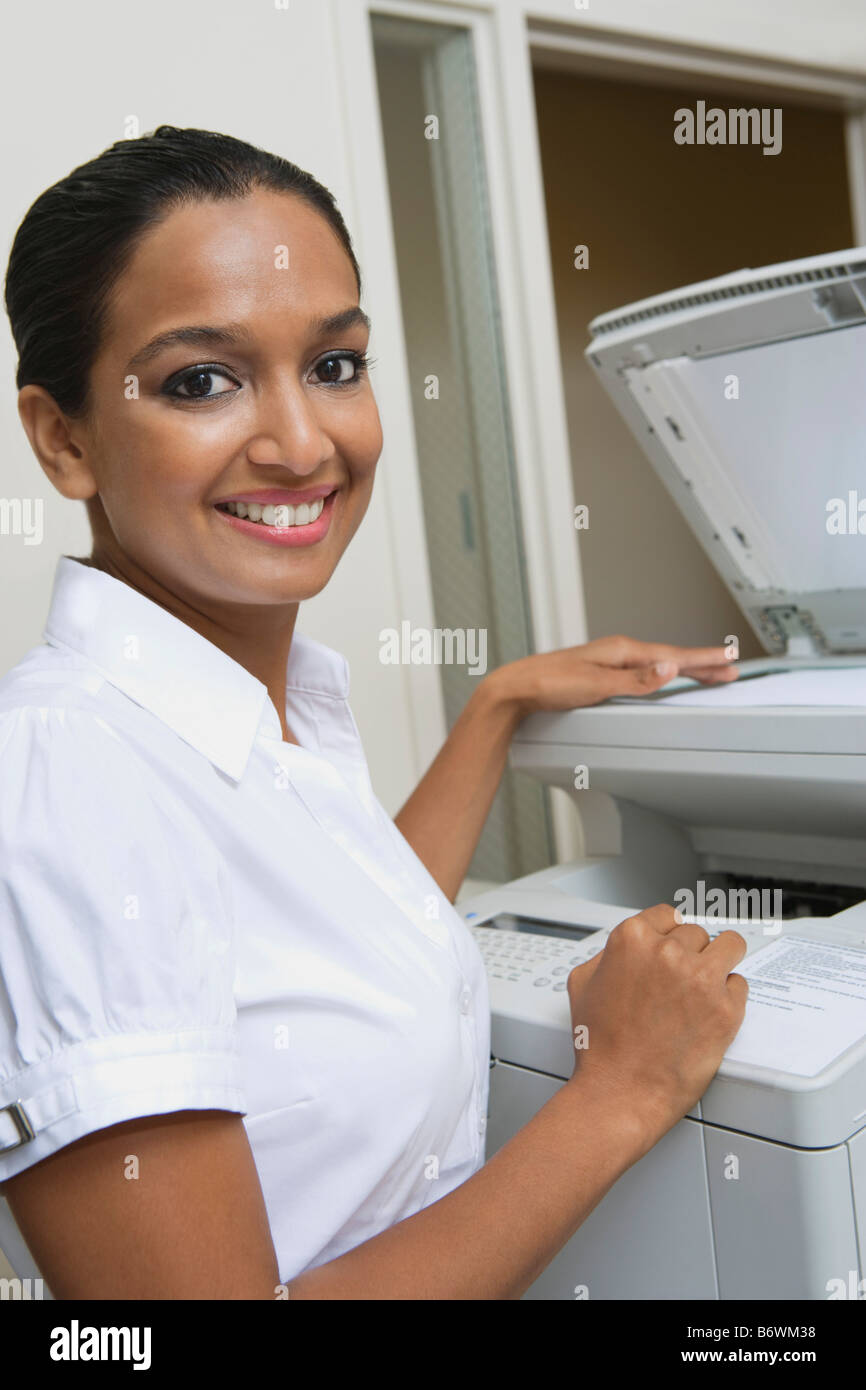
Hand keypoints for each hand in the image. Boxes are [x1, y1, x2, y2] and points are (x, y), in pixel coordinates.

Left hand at [488, 634, 738, 716]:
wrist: (517, 688)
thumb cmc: (549, 684)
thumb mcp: (597, 685)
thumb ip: (637, 680)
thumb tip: (672, 667)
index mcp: (622, 651)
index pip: (674, 655)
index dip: (704, 659)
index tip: (730, 658)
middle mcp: (619, 652)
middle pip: (671, 658)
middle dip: (703, 663)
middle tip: (730, 669)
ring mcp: (611, 661)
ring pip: (659, 663)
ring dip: (685, 667)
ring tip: (707, 672)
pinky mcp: (602, 672)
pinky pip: (644, 670)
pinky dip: (663, 672)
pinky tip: (664, 676)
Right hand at [566, 904, 747, 1151]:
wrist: (621, 1090)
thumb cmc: (601, 1046)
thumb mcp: (583, 984)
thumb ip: (607, 954)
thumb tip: (627, 947)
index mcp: (632, 940)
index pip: (667, 915)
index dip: (669, 933)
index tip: (674, 945)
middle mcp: (669, 953)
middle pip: (697, 932)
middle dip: (691, 953)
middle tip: (683, 978)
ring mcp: (701, 979)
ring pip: (730, 945)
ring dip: (722, 961)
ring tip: (713, 979)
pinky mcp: (727, 1008)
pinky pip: (741, 985)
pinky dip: (730, 996)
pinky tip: (712, 1008)